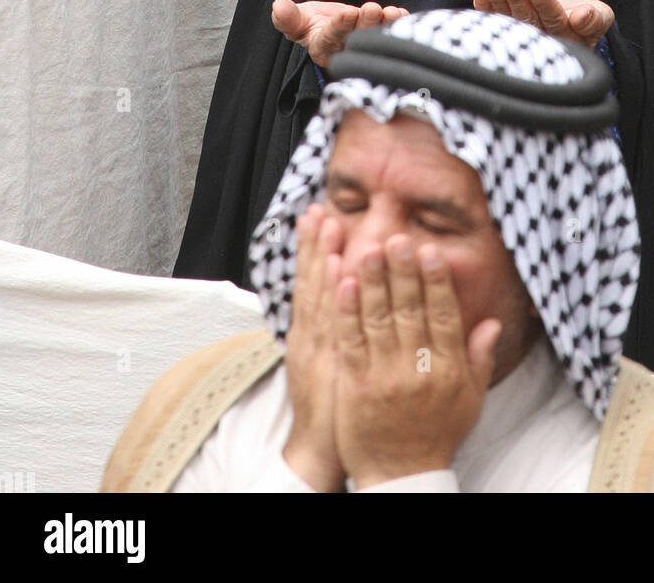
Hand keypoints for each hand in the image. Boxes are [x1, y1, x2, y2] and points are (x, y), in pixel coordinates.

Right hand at [271, 0, 409, 66]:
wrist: (334, 27)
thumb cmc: (314, 24)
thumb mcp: (298, 20)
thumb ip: (288, 17)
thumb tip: (279, 6)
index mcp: (322, 48)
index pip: (330, 39)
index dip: (339, 27)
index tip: (348, 12)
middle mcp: (346, 52)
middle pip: (357, 40)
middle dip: (366, 24)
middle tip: (373, 9)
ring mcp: (366, 50)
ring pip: (376, 39)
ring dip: (384, 24)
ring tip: (389, 11)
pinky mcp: (382, 45)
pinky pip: (392, 37)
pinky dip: (398, 25)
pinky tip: (401, 14)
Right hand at [282, 206, 344, 492]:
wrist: (320, 447)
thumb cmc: (330, 401)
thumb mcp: (327, 356)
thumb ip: (335, 321)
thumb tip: (344, 286)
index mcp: (309, 331)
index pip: (310, 280)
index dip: (313, 247)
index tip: (317, 213)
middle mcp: (308, 335)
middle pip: (311, 281)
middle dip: (314, 244)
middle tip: (318, 207)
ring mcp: (317, 349)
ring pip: (319, 297)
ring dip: (323, 260)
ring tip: (327, 226)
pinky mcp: (330, 366)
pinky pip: (334, 328)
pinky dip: (334, 301)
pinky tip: (340, 275)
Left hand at [333, 236, 500, 489]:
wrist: (401, 476)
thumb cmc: (436, 434)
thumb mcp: (470, 399)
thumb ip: (480, 357)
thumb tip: (495, 321)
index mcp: (448, 369)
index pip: (444, 315)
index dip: (437, 282)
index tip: (430, 251)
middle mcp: (419, 370)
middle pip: (411, 311)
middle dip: (403, 272)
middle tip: (397, 239)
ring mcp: (385, 377)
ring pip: (379, 320)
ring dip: (372, 282)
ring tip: (367, 250)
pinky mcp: (356, 386)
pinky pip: (351, 341)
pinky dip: (347, 312)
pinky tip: (342, 285)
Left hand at [472, 0, 613, 47]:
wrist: (573, 23)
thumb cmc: (588, 17)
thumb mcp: (600, 15)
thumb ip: (594, 18)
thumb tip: (579, 16)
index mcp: (566, 39)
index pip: (552, 18)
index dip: (542, 1)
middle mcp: (542, 41)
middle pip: (527, 17)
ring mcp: (523, 37)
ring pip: (510, 16)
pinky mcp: (508, 31)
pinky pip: (497, 19)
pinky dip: (487, 7)